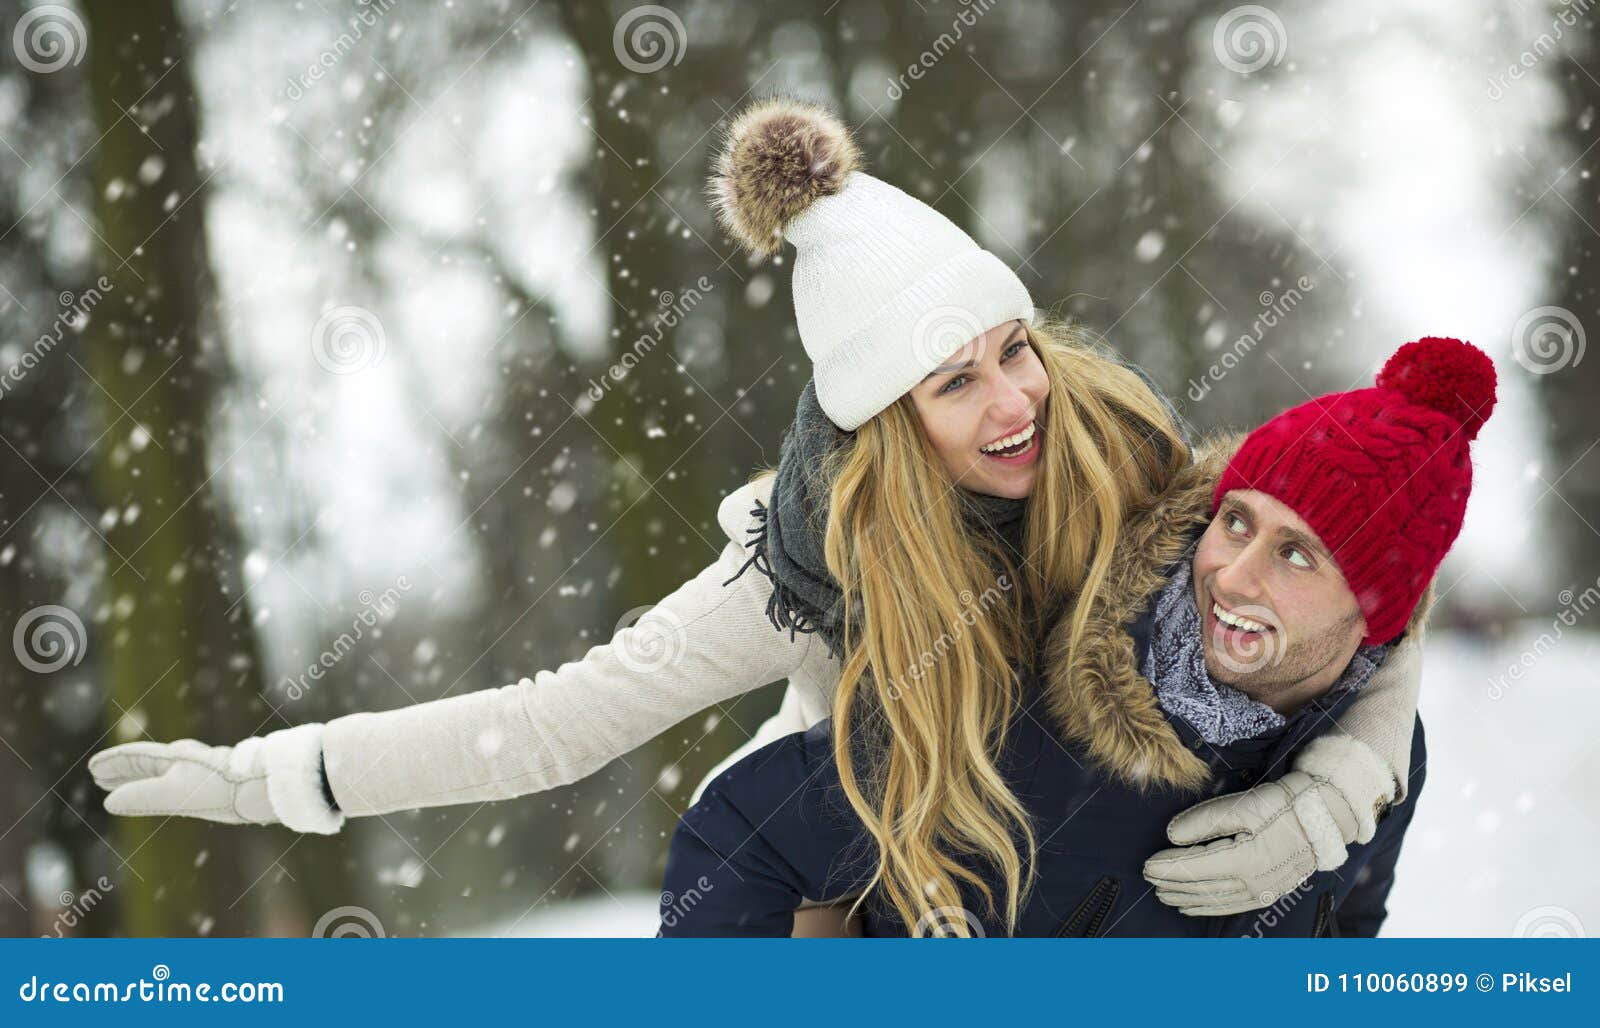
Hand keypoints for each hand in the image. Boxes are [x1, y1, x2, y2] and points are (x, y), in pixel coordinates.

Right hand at [89, 724, 342, 833]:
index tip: (93, 768)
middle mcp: (190, 761)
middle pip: (151, 763)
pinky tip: (180, 790)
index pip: (137, 759)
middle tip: (103, 777)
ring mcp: (206, 769)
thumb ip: (144, 797)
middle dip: (126, 770)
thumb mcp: (177, 794)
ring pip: (168, 770)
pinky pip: (185, 780)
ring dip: (146, 777)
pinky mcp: (221, 781)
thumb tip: (111, 803)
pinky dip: (169, 784)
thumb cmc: (224, 789)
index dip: (114, 764)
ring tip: (135, 783)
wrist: (270, 785)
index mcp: (176, 760)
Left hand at [1142, 770, 1360, 915]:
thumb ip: (1203, 821)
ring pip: (1214, 900)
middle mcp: (1252, 883)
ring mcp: (1262, 892)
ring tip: (1163, 894)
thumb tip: (1172, 835)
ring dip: (1185, 898)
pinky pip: (1230, 906)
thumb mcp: (1242, 805)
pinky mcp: (1268, 893)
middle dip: (1172, 884)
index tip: (1146, 865)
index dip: (1167, 868)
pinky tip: (1191, 906)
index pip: (1194, 868)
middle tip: (1148, 878)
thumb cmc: (1284, 806)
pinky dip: (1207, 907)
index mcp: (1245, 860)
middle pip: (1201, 887)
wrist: (1325, 819)